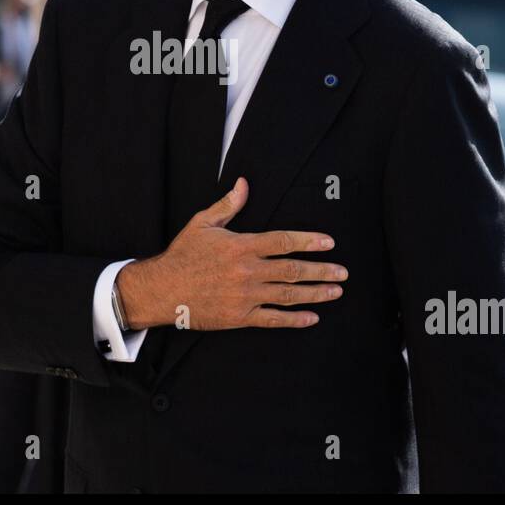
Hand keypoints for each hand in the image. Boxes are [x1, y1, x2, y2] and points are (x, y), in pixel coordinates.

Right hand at [115, 177, 346, 331]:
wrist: (162, 289)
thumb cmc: (182, 254)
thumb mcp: (203, 223)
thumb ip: (229, 205)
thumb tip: (244, 184)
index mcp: (241, 246)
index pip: (283, 241)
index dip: (309, 241)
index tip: (329, 243)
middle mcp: (247, 271)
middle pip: (293, 270)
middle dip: (322, 270)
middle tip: (343, 272)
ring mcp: (245, 296)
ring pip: (288, 295)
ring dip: (315, 293)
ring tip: (335, 292)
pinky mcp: (239, 317)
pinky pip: (272, 319)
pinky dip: (294, 320)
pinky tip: (312, 318)